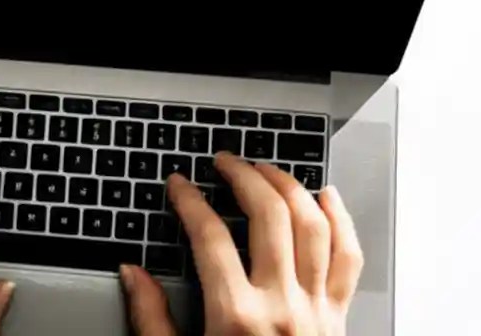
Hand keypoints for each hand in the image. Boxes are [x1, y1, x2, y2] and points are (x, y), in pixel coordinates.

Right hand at [121, 153, 363, 335]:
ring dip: (288, 186)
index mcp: (235, 317)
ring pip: (312, 225)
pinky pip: (348, 257)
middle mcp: (281, 306)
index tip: (179, 185)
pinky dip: (340, 219)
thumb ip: (152, 319)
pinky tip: (325, 197)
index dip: (189, 200)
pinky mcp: (339, 318)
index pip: (209, 235)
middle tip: (224, 161)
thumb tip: (132, 275)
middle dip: (243, 175)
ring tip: (266, 169)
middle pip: (268, 214)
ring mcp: (316, 309)